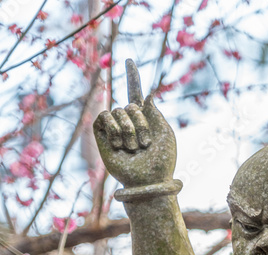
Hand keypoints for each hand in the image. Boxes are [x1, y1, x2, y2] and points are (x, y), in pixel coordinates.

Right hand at [93, 60, 175, 188]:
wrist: (148, 181)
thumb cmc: (161, 161)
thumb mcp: (165, 133)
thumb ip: (155, 112)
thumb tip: (147, 95)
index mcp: (145, 119)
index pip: (135, 94)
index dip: (132, 78)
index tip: (129, 61)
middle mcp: (128, 122)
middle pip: (129, 105)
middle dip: (140, 122)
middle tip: (145, 144)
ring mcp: (114, 129)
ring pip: (117, 111)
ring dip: (128, 129)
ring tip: (133, 148)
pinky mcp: (102, 136)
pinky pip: (103, 117)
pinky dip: (113, 128)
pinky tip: (119, 145)